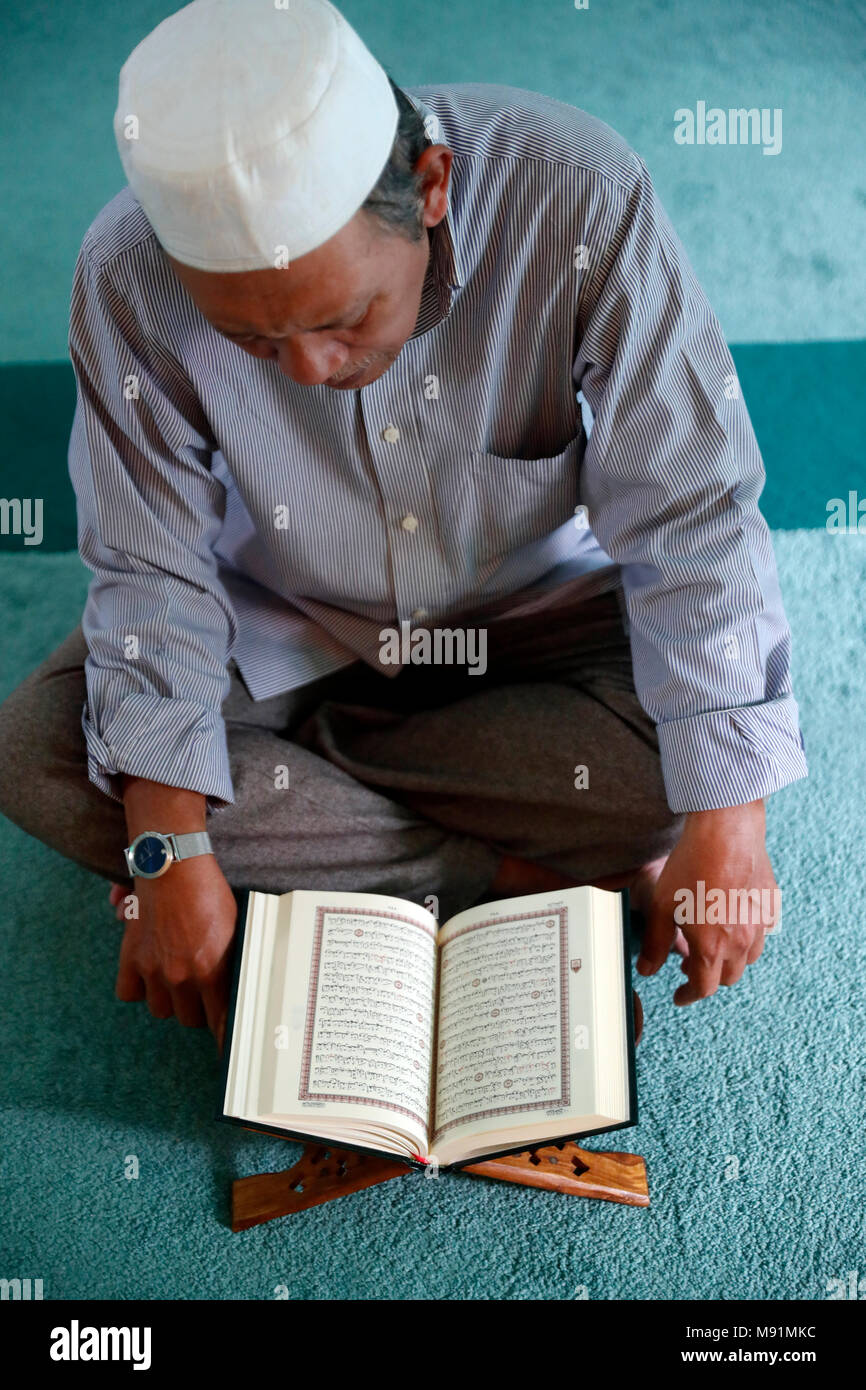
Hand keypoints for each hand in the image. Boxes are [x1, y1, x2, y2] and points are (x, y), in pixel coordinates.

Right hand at [115, 854, 237, 1049]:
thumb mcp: (233, 930)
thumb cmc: (209, 893)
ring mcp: (153, 969)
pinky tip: (149, 975)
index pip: (218, 1021)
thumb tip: (233, 995)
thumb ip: (231, 965)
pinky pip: (129, 994)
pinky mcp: (132, 957)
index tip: (227, 1048)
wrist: (175, 865)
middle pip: (189, 1018)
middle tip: (202, 994)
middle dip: (197, 1010)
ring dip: (169, 1000)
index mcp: (211, 970)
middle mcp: (180, 975)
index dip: (223, 1037)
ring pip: (160, 1009)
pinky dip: (138, 989)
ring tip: (177, 980)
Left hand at [637, 800, 779, 1004]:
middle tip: (687, 964)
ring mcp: (760, 925)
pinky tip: (730, 922)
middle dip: (707, 977)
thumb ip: (655, 943)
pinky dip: (746, 939)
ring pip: (747, 959)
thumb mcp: (662, 906)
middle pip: (727, 978)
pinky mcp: (770, 907)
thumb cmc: (691, 866)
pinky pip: (760, 935)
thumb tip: (646, 970)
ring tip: (710, 944)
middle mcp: (741, 942)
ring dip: (728, 960)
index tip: (678, 995)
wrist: (726, 832)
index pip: (704, 988)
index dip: (688, 995)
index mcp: (712, 947)